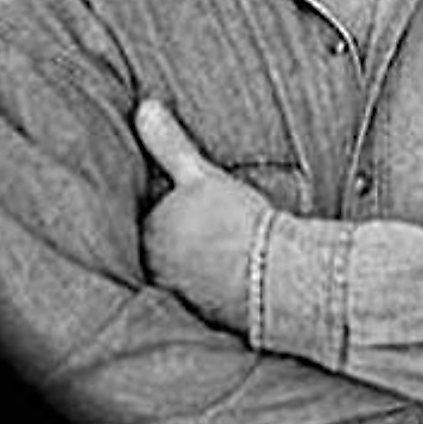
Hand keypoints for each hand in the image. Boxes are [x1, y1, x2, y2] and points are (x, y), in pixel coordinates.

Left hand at [135, 99, 271, 332]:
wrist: (278, 275)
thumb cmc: (236, 221)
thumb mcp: (201, 174)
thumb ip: (169, 143)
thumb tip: (144, 107)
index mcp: (150, 234)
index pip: (150, 217)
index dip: (170, 208)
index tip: (195, 204)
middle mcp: (157, 269)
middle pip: (160, 247)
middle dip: (177, 239)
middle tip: (210, 227)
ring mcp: (181, 295)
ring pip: (180, 272)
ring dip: (194, 264)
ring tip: (223, 250)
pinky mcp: (206, 315)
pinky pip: (202, 295)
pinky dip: (213, 286)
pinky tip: (234, 275)